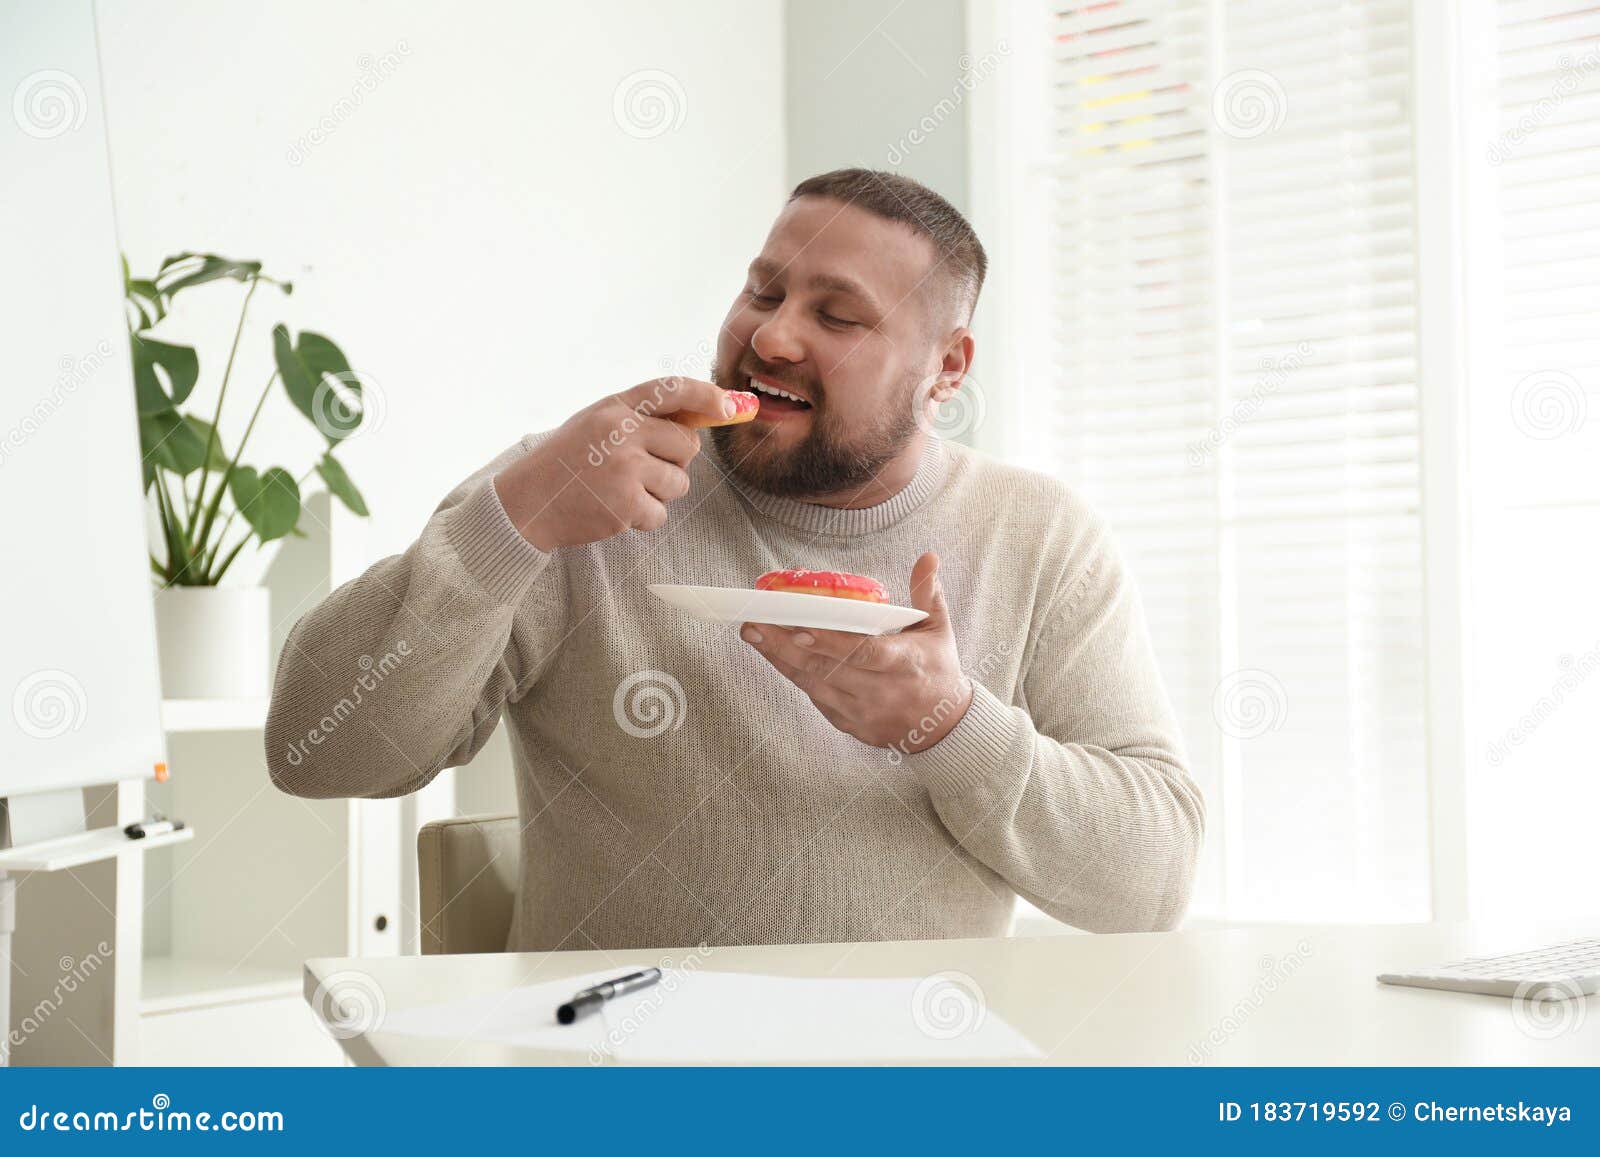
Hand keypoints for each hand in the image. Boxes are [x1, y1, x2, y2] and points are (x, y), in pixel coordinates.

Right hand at [494, 378, 736, 550]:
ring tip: (622, 490)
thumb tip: (699, 421)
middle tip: (641, 470)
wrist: (526, 502)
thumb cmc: (566, 463)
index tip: (729, 405)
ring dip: (659, 493)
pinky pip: (661, 514)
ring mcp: (624, 468)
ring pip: (680, 483)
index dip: (706, 395)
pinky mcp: (624, 504)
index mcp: (614, 407)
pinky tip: (615, 510)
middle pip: (688, 446)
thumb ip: (640, 420)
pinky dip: (643, 518)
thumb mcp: (596, 424)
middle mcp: (622, 432)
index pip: (671, 389)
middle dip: (675, 462)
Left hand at [741, 552, 972, 755]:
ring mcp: (864, 712)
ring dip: (781, 659)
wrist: (943, 728)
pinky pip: (816, 699)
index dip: (830, 642)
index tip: (800, 628)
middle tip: (755, 624)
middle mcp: (881, 692)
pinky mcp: (850, 725)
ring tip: (754, 634)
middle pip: (827, 669)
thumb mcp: (939, 630)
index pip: (863, 653)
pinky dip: (795, 675)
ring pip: (814, 685)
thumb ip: (928, 593)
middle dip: (787, 646)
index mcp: (905, 664)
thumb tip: (928, 556)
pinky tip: (774, 654)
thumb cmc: (938, 670)